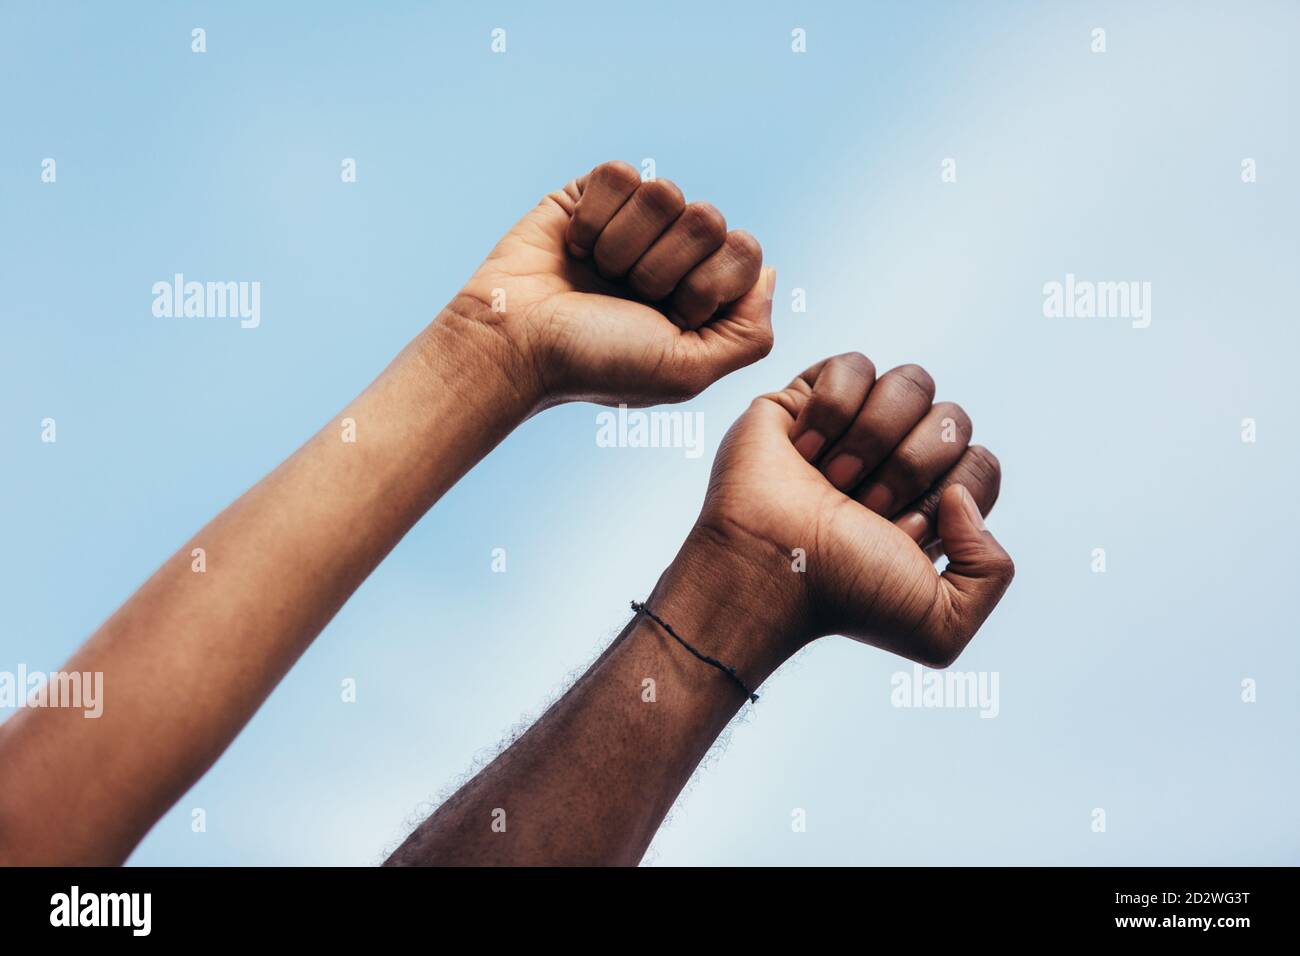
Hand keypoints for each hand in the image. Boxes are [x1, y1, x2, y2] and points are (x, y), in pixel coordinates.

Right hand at [456, 161, 774, 408]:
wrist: (517, 344)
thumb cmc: (596, 364)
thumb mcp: (687, 372)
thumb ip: (750, 333)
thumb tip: (770, 272)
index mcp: (703, 291)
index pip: (745, 251)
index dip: (705, 286)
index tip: (667, 319)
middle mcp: (674, 252)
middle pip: (709, 219)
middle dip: (662, 269)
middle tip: (626, 298)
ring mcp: (634, 221)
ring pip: (664, 190)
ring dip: (624, 246)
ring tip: (597, 275)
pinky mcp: (591, 193)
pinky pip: (620, 173)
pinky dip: (594, 218)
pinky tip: (575, 248)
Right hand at [690, 353, 1013, 668]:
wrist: (769, 571)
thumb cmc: (844, 599)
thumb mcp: (943, 627)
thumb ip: (993, 573)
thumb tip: (960, 495)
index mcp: (933, 506)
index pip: (980, 464)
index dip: (949, 495)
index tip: (901, 535)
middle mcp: (898, 461)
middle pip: (953, 418)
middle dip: (911, 467)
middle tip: (863, 507)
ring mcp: (854, 426)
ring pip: (912, 382)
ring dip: (873, 437)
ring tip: (831, 478)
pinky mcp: (807, 397)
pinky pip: (854, 364)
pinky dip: (833, 408)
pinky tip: (804, 449)